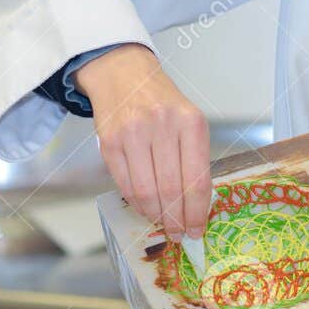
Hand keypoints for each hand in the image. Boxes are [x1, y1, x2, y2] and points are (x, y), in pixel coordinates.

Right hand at [75, 43, 211, 241]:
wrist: (125, 75)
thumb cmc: (163, 102)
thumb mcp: (189, 121)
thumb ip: (193, 158)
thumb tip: (196, 205)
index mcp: (191, 123)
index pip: (196, 179)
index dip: (197, 211)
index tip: (199, 229)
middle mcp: (162, 127)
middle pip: (170, 190)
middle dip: (177, 219)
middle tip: (181, 234)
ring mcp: (133, 134)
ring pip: (145, 192)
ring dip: (156, 216)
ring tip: (165, 225)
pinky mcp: (109, 143)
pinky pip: (124, 184)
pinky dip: (137, 203)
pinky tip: (146, 210)